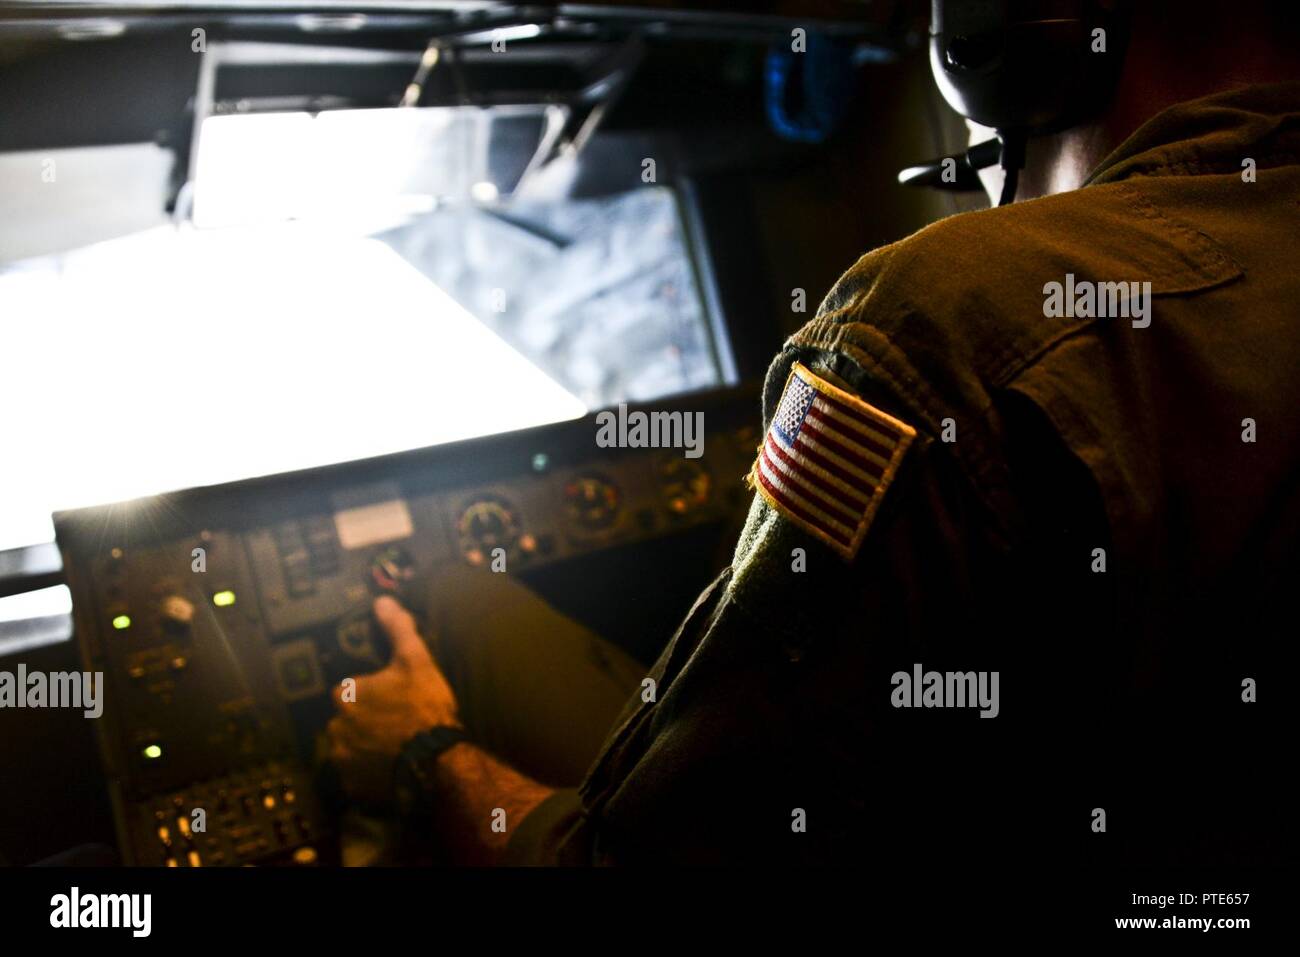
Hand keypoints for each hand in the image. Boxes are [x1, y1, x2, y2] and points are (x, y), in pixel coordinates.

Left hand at [325, 595, 460, 802]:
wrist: (439, 763)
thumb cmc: (425, 707)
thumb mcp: (416, 660)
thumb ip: (397, 629)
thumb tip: (382, 600)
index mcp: (344, 695)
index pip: (349, 691)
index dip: (372, 694)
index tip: (392, 700)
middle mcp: (334, 728)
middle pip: (347, 721)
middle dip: (365, 722)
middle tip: (395, 725)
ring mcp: (342, 760)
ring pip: (350, 749)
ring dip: (365, 749)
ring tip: (395, 750)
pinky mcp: (353, 787)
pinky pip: (357, 777)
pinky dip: (370, 774)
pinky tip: (392, 770)